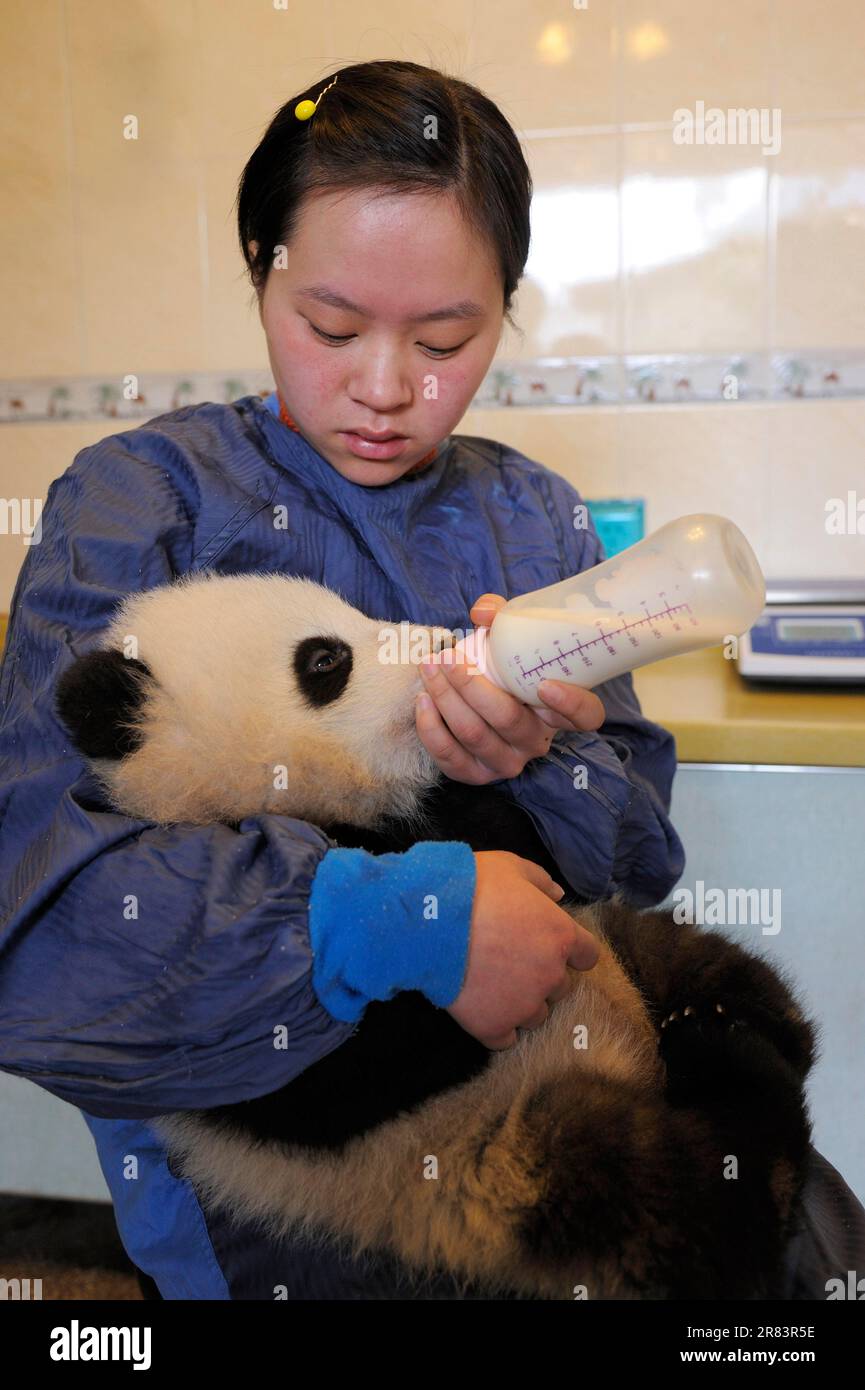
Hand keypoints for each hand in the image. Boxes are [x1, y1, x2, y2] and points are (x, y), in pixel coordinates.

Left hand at [415, 593, 605, 784]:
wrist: (479, 697)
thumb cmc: (503, 667)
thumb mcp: (511, 639)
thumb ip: (502, 617)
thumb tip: (482, 613)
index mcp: (559, 711)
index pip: (585, 716)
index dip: (571, 705)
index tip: (546, 684)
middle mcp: (536, 741)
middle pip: (507, 719)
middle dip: (470, 685)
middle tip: (447, 657)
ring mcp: (507, 762)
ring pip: (474, 734)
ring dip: (444, 698)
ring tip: (428, 669)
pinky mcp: (476, 776)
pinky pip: (450, 758)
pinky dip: (431, 728)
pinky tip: (422, 701)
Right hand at [446, 850, 599, 1048]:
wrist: (430, 921)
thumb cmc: (475, 886)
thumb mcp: (512, 867)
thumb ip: (541, 881)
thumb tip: (559, 895)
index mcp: (561, 936)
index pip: (587, 955)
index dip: (569, 951)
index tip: (546, 944)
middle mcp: (551, 975)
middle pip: (561, 988)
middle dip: (541, 976)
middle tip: (511, 960)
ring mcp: (524, 1005)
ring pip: (536, 1015)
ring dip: (522, 1003)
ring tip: (493, 985)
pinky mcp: (494, 1026)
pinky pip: (507, 1039)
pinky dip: (497, 1026)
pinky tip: (483, 1009)